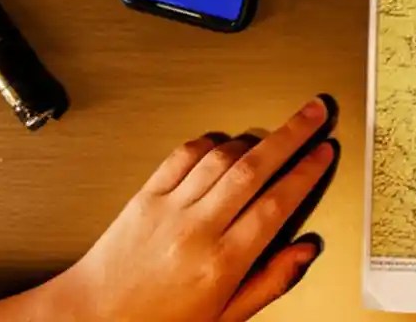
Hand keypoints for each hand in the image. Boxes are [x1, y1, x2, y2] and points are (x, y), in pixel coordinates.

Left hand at [43, 97, 337, 321]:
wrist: (91, 317)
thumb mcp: (227, 316)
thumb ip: (271, 281)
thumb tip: (305, 250)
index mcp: (221, 263)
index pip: (276, 204)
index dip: (306, 173)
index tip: (324, 153)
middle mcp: (195, 231)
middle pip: (254, 169)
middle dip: (291, 136)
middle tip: (313, 114)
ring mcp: (168, 209)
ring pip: (220, 158)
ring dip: (255, 138)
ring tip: (279, 129)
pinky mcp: (145, 196)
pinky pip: (182, 156)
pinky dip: (209, 143)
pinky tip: (226, 143)